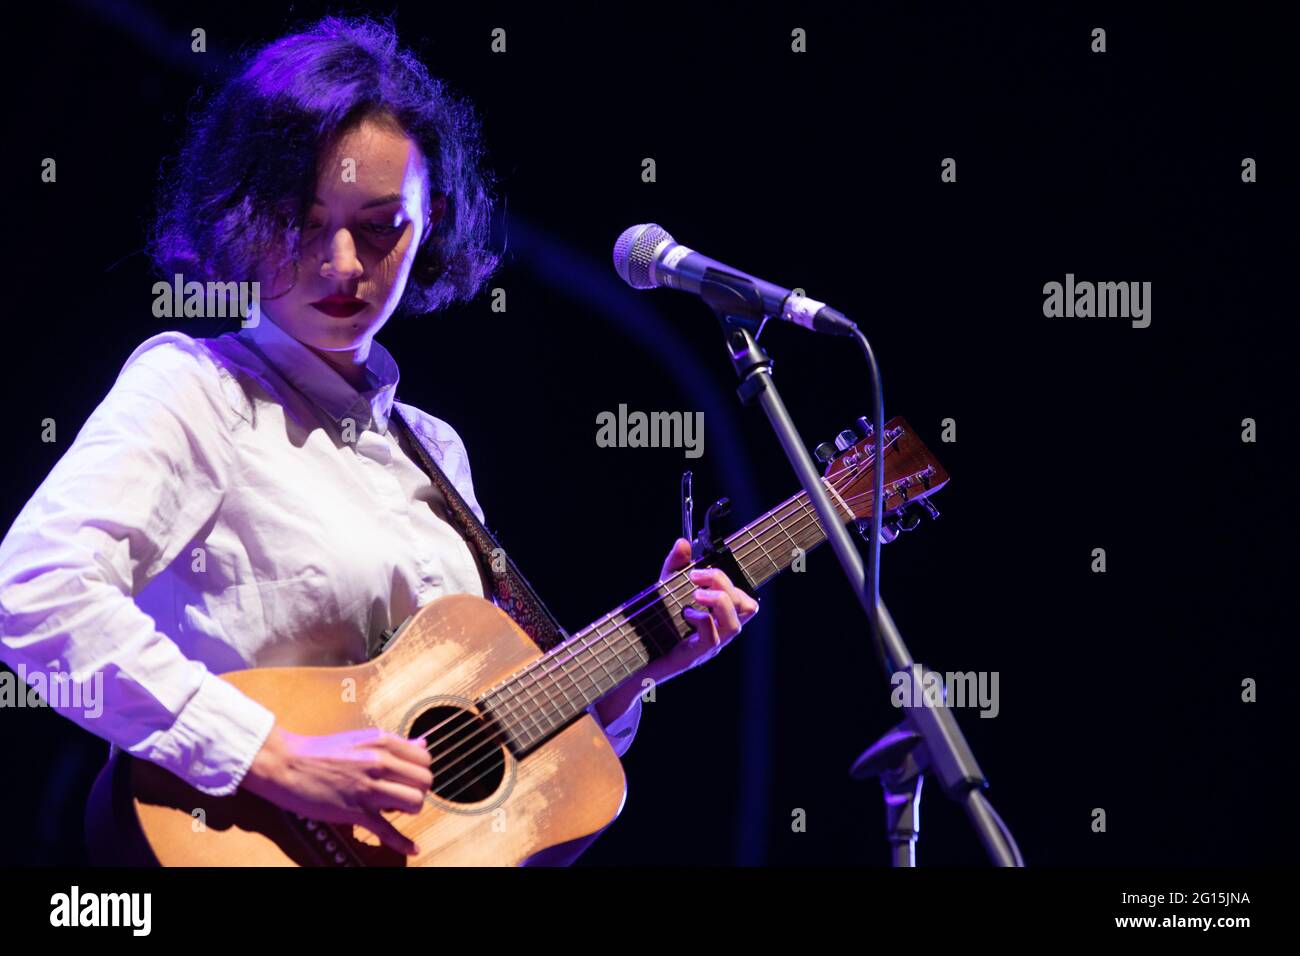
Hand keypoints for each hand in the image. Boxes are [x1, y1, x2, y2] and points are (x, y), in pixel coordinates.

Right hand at [241, 725, 432, 855]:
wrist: (286, 763)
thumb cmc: (321, 751)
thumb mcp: (362, 739)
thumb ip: (394, 744)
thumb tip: (423, 744)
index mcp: (383, 742)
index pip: (424, 759)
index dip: (420, 771)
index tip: (409, 777)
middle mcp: (380, 762)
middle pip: (424, 781)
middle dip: (419, 790)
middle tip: (403, 794)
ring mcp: (368, 788)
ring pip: (414, 802)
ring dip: (410, 809)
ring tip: (397, 809)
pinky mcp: (355, 812)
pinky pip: (388, 831)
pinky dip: (403, 842)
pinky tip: (413, 848)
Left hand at [655, 536, 759, 677]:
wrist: (633, 654)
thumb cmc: (655, 622)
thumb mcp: (666, 588)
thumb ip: (675, 566)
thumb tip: (682, 542)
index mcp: (719, 615)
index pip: (745, 597)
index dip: (732, 578)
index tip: (703, 566)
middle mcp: (721, 630)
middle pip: (746, 605)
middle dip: (723, 582)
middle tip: (695, 576)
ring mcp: (710, 645)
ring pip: (735, 624)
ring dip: (719, 602)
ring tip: (695, 594)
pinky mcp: (695, 655)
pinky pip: (712, 638)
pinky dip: (701, 620)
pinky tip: (685, 613)